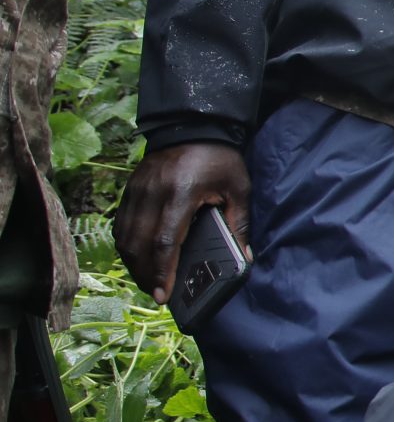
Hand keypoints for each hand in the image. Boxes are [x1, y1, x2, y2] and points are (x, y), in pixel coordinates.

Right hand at [115, 143, 251, 303]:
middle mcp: (152, 195)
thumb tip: (245, 258)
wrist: (192, 126)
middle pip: (139, 245)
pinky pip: (121, 224)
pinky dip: (126, 245)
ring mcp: (136, 192)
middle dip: (145, 275)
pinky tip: (138, 258)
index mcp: (180, 195)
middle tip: (157, 295)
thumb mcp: (238, 188)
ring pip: (125, 237)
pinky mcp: (129, 190)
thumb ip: (239, 222)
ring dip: (133, 263)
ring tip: (148, 282)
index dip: (162, 271)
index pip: (164, 241)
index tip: (164, 294)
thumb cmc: (220, 159)